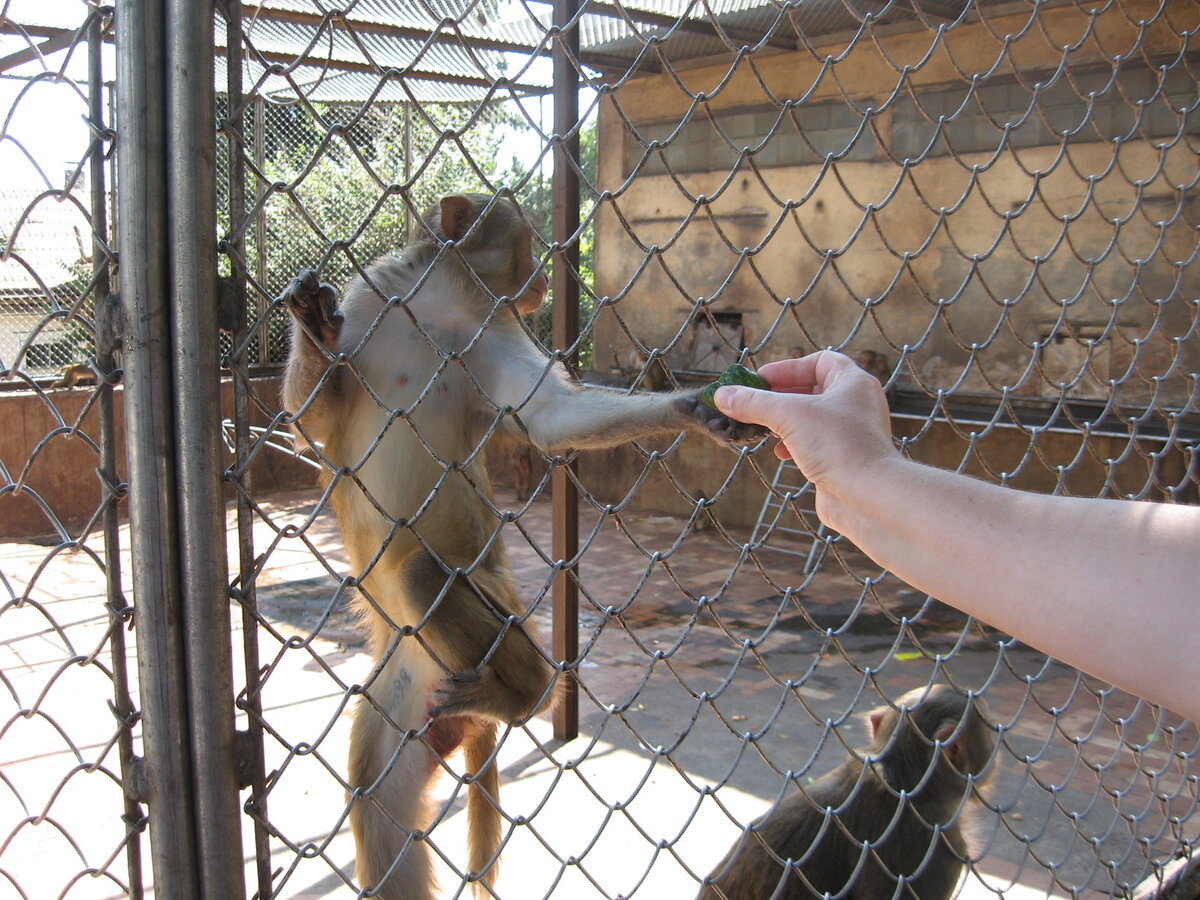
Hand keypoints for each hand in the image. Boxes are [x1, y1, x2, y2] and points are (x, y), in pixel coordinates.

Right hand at [713, 350, 896, 489]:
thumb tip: (722, 395)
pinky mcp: (844, 458)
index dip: (788, 368)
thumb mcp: (788, 415)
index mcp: (853, 383)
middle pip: (812, 390)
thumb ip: (753, 403)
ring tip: (767, 429)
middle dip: (781, 397)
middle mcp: (856, 405)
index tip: (761, 380)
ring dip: (786, 422)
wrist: (867, 495)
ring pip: (812, 418)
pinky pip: (815, 443)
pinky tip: (782, 453)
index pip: (819, 361)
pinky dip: (795, 443)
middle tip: (755, 404)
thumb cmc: (839, 445)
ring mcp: (852, 433)